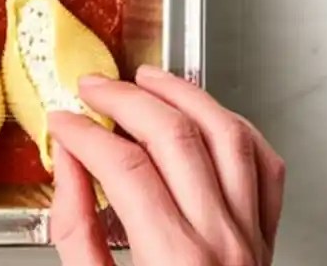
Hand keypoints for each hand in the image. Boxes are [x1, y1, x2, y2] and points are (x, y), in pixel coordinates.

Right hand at [48, 65, 285, 265]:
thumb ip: (76, 231)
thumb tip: (68, 166)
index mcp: (173, 260)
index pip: (123, 165)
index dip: (83, 134)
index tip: (60, 123)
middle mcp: (221, 241)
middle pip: (174, 137)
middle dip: (124, 100)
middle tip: (91, 90)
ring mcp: (251, 236)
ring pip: (227, 136)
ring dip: (184, 96)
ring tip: (148, 79)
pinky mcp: (266, 236)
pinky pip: (264, 165)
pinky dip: (234, 128)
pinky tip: (205, 115)